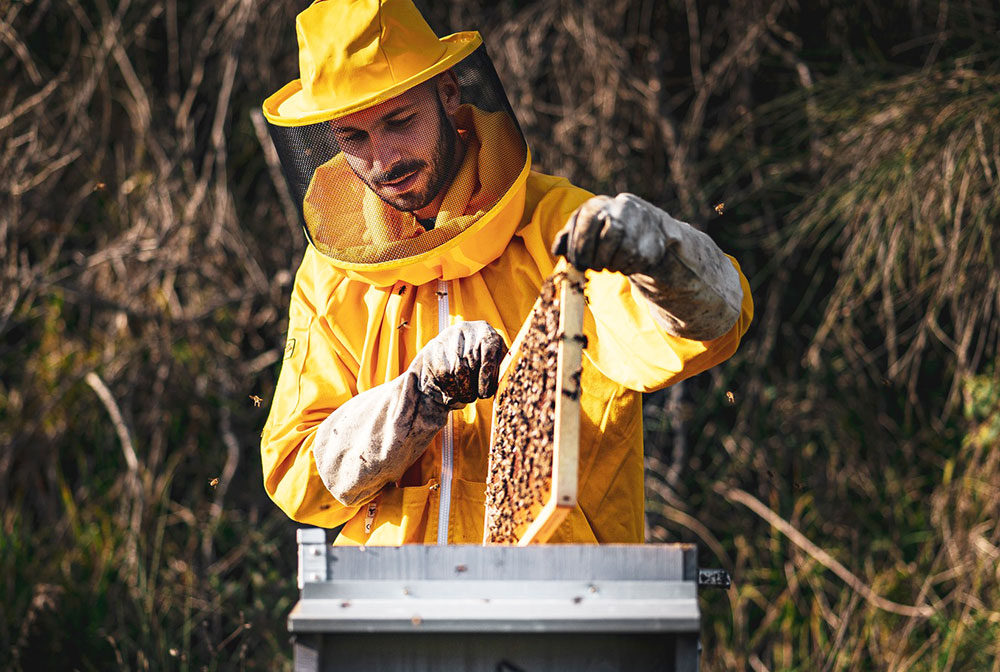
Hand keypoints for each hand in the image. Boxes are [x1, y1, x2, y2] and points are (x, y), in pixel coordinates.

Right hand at [412, 321, 507, 406]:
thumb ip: (500, 370)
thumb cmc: (478, 364)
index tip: (484, 393)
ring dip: (462, 390)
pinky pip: (443, 375)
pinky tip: (453, 391)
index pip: (489, 351)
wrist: (446, 359)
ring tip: (465, 395)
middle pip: (472, 363)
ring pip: (457, 371)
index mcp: (484, 330)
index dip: (487, 376)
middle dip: (474, 386)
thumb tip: (505, 381)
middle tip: (475, 396)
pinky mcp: (432, 350)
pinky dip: (450, 389)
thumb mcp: (493, 362)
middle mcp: (464, 330)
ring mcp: (446, 338)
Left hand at [552, 193, 742, 340]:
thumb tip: (557, 249)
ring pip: (625, 250)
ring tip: (607, 264)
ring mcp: (642, 223)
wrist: (644, 226)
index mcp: (600, 204)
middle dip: (597, 257)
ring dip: (611, 264)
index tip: (577, 263)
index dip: (580, 247)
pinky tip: (622, 263)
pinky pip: (637, 261)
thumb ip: (567, 237)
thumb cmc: (603, 229)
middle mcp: (622, 208)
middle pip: (611, 235)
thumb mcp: (583, 228)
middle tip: (592, 267)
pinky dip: (625, 267)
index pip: (588, 222)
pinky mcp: (654, 241)